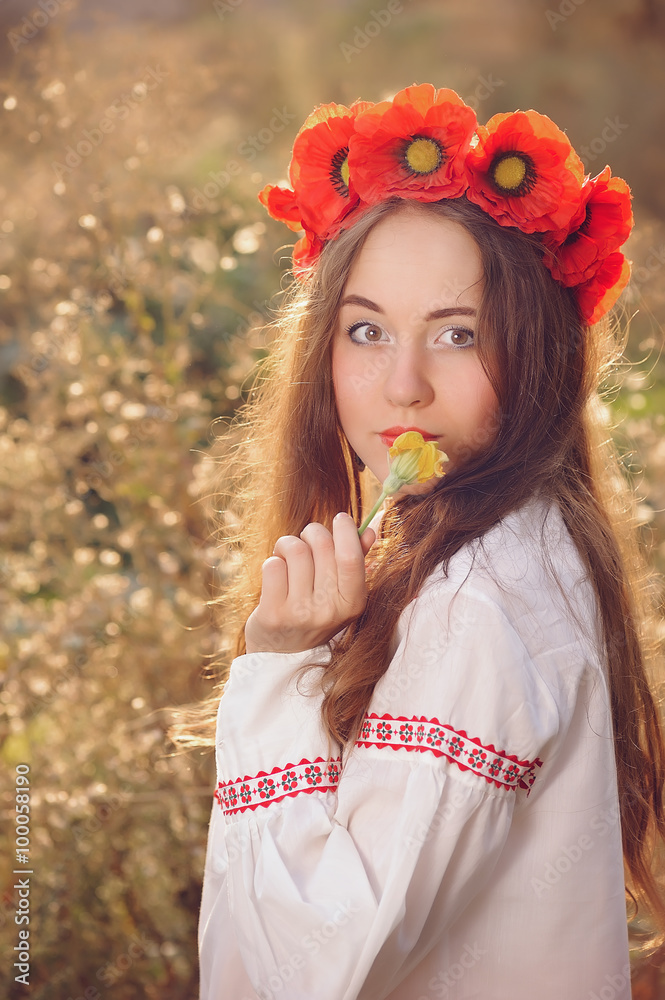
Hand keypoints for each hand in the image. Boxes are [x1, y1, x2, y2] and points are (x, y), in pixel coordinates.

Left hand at [244, 513, 375, 654]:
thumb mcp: (340, 593)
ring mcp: (301, 614)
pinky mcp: (273, 615)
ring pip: (295, 550)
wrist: (281, 655)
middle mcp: (329, 610)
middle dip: (312, 533)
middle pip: (321, 545)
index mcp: (352, 603)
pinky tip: (276, 574)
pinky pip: (272, 566)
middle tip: (306, 540)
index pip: (351, 557)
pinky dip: (272, 562)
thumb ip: (356, 560)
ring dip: (288, 544)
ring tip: (286, 555)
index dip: (345, 530)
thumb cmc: (314, 612)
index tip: (340, 518)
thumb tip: (369, 530)